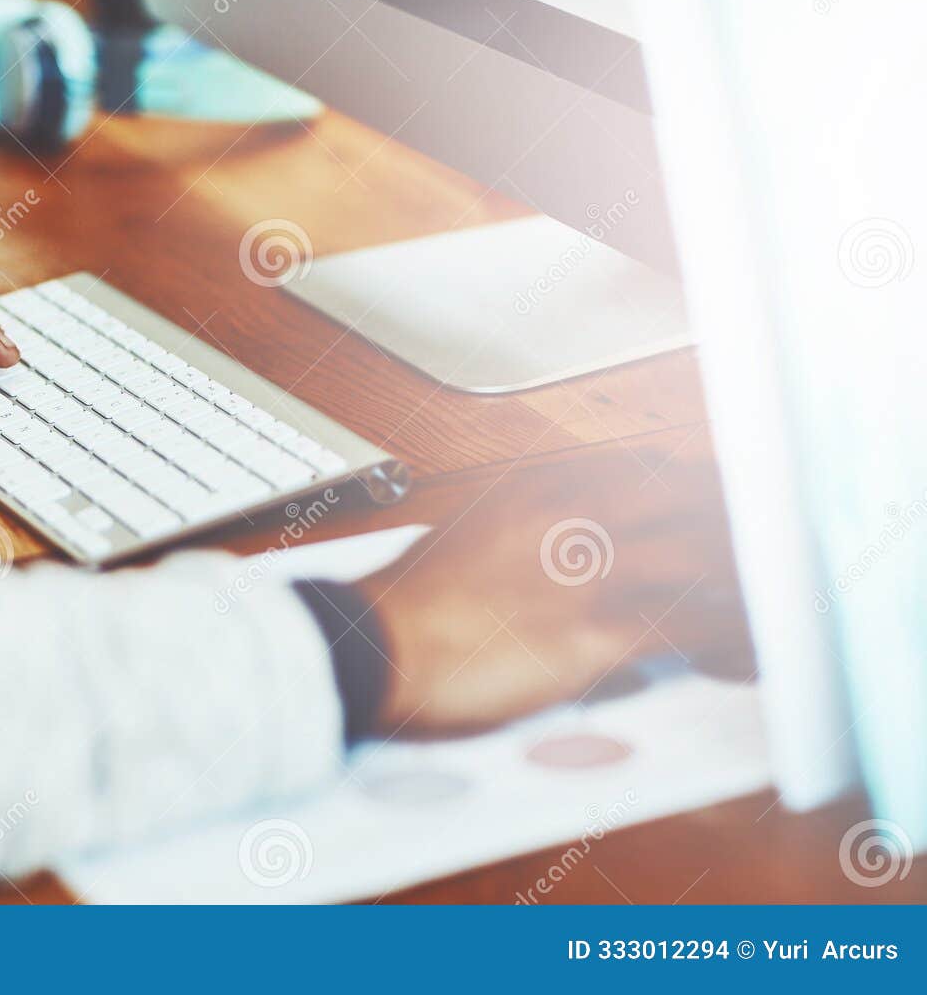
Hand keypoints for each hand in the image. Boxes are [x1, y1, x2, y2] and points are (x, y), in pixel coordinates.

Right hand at [356, 451, 751, 734]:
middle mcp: (575, 510)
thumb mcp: (472, 541)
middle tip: (763, 578)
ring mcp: (589, 564)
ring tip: (761, 627)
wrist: (370, 644)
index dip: (703, 499)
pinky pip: (694, 625)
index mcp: (543, 485)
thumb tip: (564, 559)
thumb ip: (530, 537)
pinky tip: (737, 661)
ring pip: (709, 558)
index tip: (726, 523)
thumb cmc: (411, 606)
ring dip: (746, 593)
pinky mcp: (594, 626)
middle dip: (740, 540)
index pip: (654, 471)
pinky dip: (729, 644)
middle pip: (697, 503)